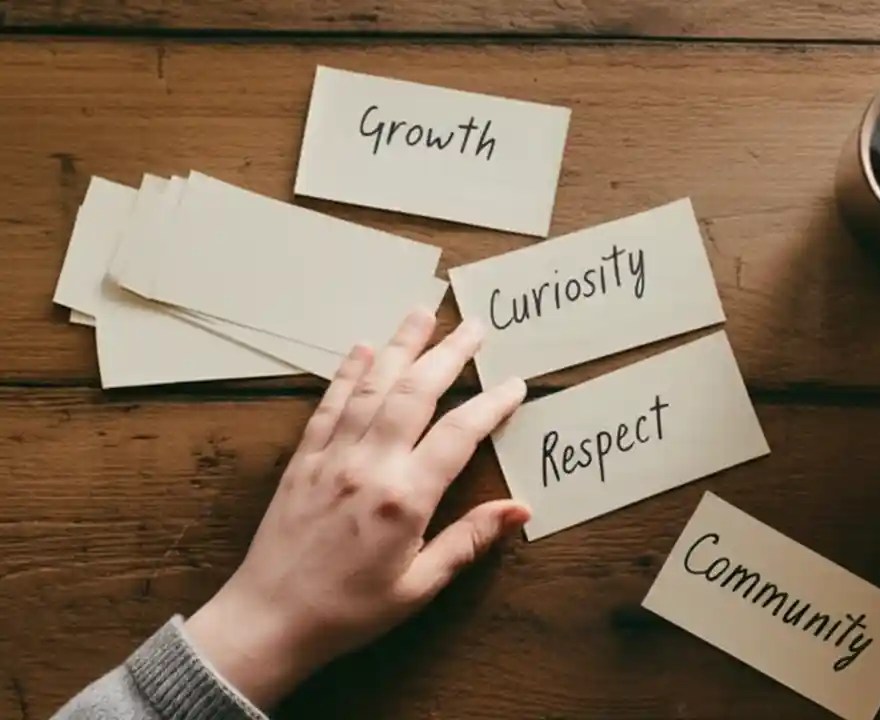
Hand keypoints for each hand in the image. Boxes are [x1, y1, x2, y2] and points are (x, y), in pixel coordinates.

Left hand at [185, 309, 529, 708]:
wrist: (269, 621)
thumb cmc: (348, 612)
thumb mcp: (419, 586)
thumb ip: (468, 541)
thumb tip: (520, 510)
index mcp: (404, 499)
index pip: (459, 435)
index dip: (492, 405)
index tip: (515, 385)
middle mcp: (368, 466)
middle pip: (416, 393)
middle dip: (449, 355)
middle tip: (475, 326)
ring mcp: (332, 457)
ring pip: (372, 387)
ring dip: (399, 346)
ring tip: (422, 313)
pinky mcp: (303, 460)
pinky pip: (329, 405)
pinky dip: (348, 373)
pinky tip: (362, 349)